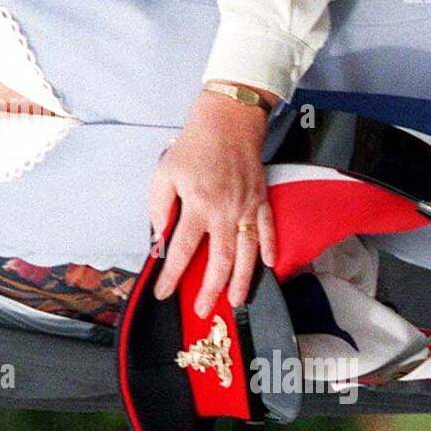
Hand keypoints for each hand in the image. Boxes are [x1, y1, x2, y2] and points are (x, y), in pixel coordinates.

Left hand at [149, 90, 277, 316]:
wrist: (228, 120)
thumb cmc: (193, 146)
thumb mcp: (164, 172)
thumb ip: (159, 206)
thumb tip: (160, 236)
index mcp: (197, 205)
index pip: (182, 250)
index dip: (172, 275)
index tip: (163, 293)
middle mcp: (224, 211)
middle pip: (219, 261)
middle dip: (210, 289)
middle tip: (203, 310)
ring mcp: (247, 207)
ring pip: (248, 253)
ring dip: (243, 280)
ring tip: (236, 302)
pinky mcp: (262, 200)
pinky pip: (268, 230)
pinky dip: (271, 249)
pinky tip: (270, 267)